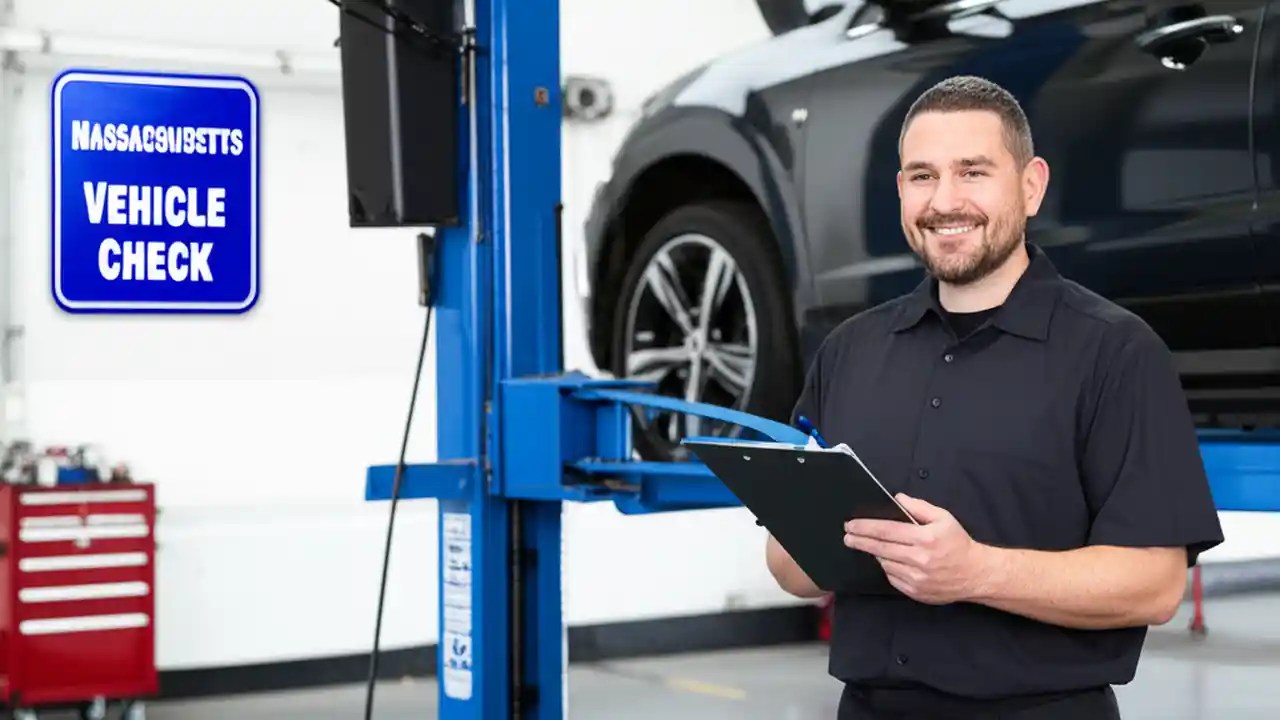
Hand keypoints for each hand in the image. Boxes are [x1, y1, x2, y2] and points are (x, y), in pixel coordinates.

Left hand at [843, 494, 988, 604]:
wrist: (975, 574)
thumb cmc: (958, 543)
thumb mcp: (943, 518)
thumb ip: (919, 507)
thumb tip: (898, 499)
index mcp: (925, 538)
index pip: (886, 530)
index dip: (865, 527)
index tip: (851, 525)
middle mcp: (919, 559)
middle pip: (880, 548)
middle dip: (860, 541)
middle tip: (847, 536)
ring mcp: (916, 578)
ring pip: (885, 564)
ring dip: (875, 554)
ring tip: (872, 546)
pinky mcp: (915, 591)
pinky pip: (892, 578)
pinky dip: (888, 568)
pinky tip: (890, 561)